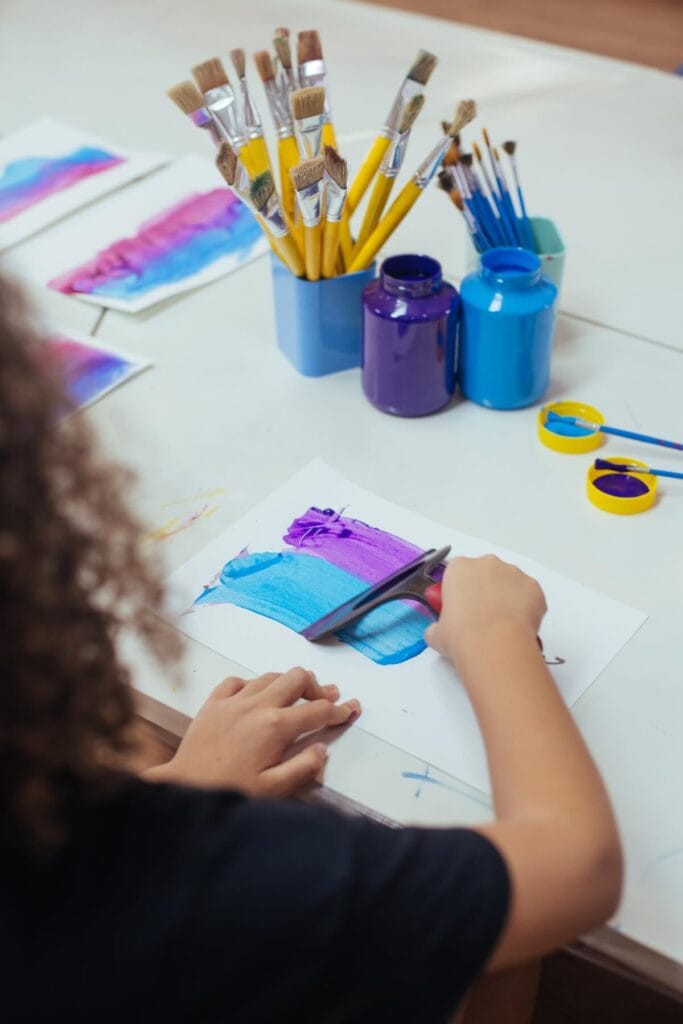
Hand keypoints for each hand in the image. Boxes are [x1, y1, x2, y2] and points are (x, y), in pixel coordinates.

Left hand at [149, 668, 359, 796]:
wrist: (184, 787)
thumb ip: (302, 768)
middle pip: (297, 678)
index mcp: (275, 727)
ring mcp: (234, 700)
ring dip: (288, 683)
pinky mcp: (214, 702)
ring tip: (297, 695)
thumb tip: (322, 749)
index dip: (339, 709)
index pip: (317, 711)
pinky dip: (253, 684)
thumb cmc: (229, 791)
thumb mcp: (273, 790)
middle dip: (317, 687)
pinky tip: (256, 696)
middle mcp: (257, 706)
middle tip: (326, 697)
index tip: (350, 708)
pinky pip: (238, 681)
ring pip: (270, 676)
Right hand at [425, 555, 545, 667]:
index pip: (457, 574)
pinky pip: (529, 595)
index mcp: (459, 568)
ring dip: (505, 599)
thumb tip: (439, 632)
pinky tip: (517, 626)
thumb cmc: (463, 634)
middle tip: (481, 619)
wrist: (494, 644)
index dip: (459, 593)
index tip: (460, 610)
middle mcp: (487, 564)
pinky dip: (525, 608)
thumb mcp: (437, 633)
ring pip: (509, 583)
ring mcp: (513, 573)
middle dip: (484, 592)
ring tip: (500, 626)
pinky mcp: (533, 587)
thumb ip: (437, 626)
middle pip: (485, 574)